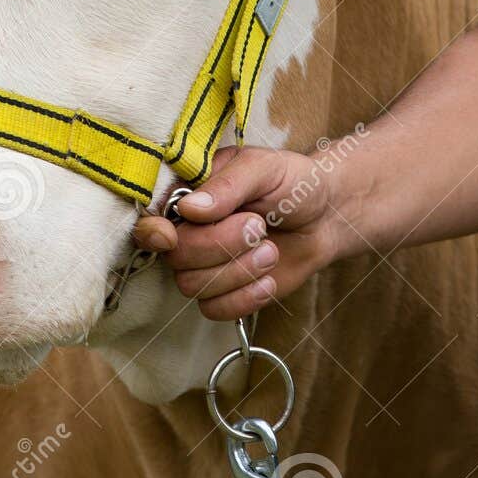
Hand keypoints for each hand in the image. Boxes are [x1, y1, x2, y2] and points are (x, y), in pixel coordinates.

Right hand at [133, 144, 342, 320]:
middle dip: (220, 246)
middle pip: (177, 257)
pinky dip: (244, 298)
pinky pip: (214, 310)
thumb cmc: (293, 183)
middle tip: (258, 226)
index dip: (153, 233)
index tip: (171, 237)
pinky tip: (268, 279)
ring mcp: (204, 265)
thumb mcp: (264, 168)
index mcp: (188, 195)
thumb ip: (228, 185)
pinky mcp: (224, 292)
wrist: (326, 217)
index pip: (150, 220)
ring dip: (238, 271)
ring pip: (193, 286)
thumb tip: (189, 209)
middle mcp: (188, 231)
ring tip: (270, 248)